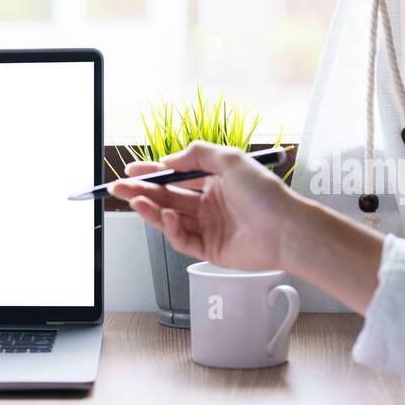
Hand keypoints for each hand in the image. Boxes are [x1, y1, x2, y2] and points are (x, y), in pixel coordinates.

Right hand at [110, 141, 305, 271]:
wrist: (285, 229)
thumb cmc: (266, 194)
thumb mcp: (231, 160)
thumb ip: (198, 155)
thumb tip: (169, 160)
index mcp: (215, 182)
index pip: (176, 177)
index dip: (152, 174)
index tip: (131, 171)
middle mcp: (210, 205)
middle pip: (167, 197)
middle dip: (142, 192)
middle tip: (119, 188)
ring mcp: (208, 228)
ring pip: (170, 218)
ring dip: (151, 209)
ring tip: (136, 202)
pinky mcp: (209, 250)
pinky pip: (181, 239)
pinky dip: (170, 229)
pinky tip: (166, 217)